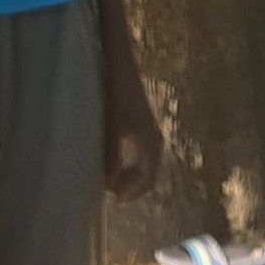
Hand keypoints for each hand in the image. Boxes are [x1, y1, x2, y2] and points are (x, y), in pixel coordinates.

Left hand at [104, 51, 162, 201]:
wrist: (121, 64)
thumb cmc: (114, 94)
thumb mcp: (110, 128)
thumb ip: (111, 157)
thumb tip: (109, 184)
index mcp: (149, 144)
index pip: (146, 179)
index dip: (132, 193)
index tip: (114, 200)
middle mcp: (155, 141)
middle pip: (148, 175)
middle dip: (132, 187)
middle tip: (112, 194)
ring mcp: (152, 132)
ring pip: (146, 165)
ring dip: (132, 176)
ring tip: (113, 182)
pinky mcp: (145, 125)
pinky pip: (143, 154)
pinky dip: (132, 164)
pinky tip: (117, 163)